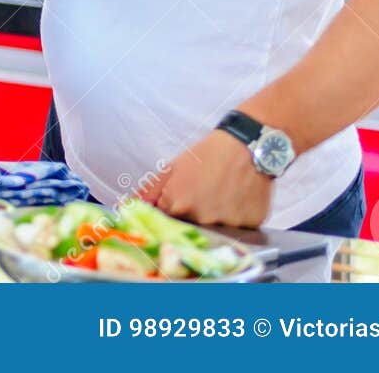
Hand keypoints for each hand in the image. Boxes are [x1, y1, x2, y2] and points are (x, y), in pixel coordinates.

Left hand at [134, 130, 274, 228]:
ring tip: (223, 195)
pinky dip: (238, 219)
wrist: (247, 147)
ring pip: (218, 231)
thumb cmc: (206, 155)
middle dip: (194, 216)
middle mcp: (201, 220)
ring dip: (217, 218)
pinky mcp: (251, 226)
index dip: (173, 214)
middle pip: (193, 228)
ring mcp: (228, 225)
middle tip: (205, 195)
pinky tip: (238, 200)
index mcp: (177, 206)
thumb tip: (127, 208)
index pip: (167, 223)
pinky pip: (240, 230)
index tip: (181, 204)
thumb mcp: (172, 169)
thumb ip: (148, 192)